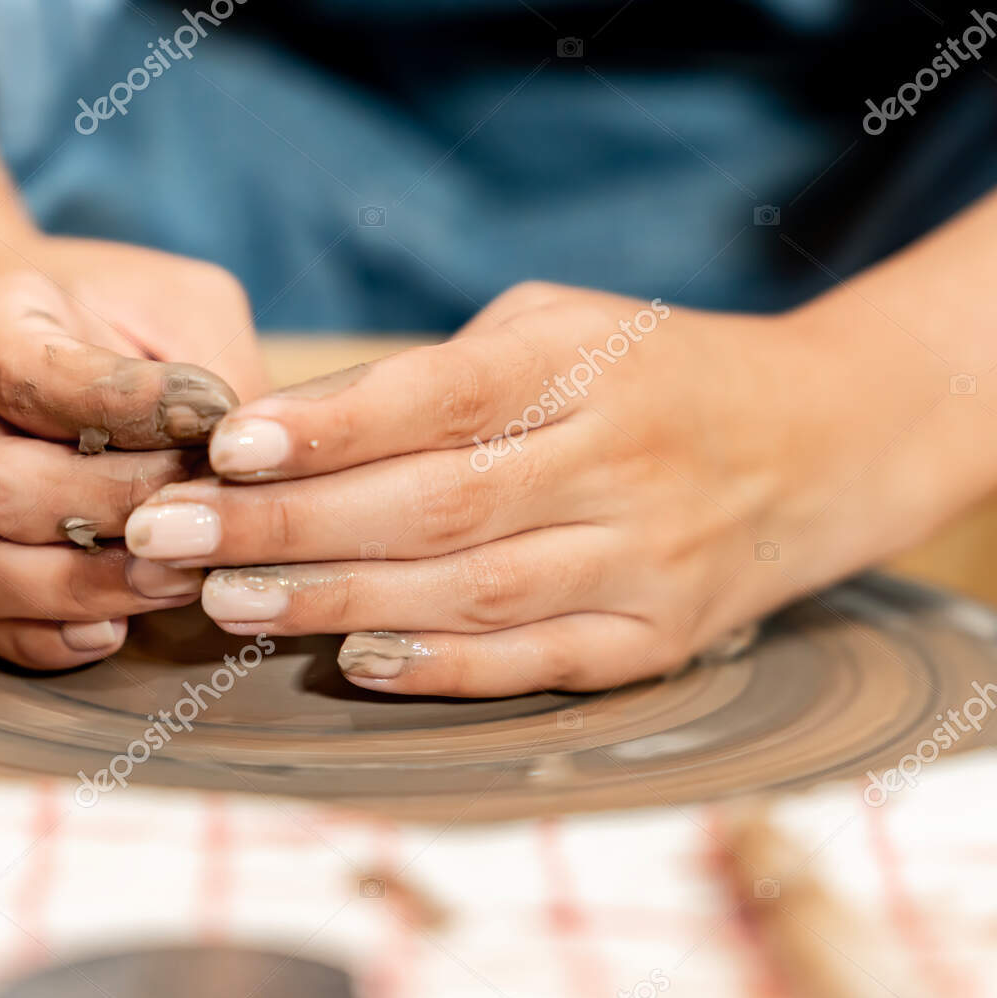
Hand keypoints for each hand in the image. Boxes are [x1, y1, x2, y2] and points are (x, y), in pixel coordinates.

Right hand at [0, 237, 266, 668]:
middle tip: (211, 509)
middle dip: (120, 507)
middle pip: (7, 484)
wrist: (57, 331)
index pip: (33, 374)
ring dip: (90, 585)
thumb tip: (245, 453)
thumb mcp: (180, 301)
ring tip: (180, 581)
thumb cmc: (131, 317)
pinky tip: (118, 633)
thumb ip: (210, 358)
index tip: (208, 415)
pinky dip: (46, 639)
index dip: (123, 405)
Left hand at [122, 281, 947, 695]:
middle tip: (169, 539)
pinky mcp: (658, 639)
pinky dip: (446, 669)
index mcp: (591, 364)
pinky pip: (539, 661)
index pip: (440, 399)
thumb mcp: (567, 328)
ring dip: (339, 603)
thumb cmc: (665, 371)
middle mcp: (620, 464)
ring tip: (227, 604)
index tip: (223, 447)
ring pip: (470, 591)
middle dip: (288, 525)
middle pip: (433, 504)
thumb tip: (294, 437)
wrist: (827, 442)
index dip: (328, 428)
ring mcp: (645, 561)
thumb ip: (447, 375)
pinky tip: (357, 663)